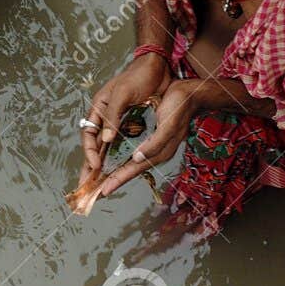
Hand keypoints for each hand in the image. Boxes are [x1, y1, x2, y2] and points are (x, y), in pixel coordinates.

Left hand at [78, 78, 200, 201]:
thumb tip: (137, 158)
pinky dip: (120, 155)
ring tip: (99, 179)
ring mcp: (150, 143)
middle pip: (128, 169)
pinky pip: (131, 148)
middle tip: (95, 191)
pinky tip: (111, 156)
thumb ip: (154, 144)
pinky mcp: (148, 134)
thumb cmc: (180, 108)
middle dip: (112, 180)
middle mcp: (152, 150)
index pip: (133, 169)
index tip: (104, 191)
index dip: (118, 180)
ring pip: (128, 160)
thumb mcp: (169, 126)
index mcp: (158, 152)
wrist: (190, 94)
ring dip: (114, 169)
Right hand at [79, 51, 173, 177]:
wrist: (158, 67)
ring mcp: (119, 123)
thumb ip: (112, 115)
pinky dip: (119, 158)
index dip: (90, 151)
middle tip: (86, 187)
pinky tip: (120, 171)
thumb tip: (104, 140)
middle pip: (95, 146)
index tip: (95, 166)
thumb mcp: (123, 93)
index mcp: (99, 108)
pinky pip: (122, 145)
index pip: (89, 134)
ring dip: (104, 166)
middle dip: (90, 167)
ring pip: (108, 149)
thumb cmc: (138, 76)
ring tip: (100, 186)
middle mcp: (106, 118)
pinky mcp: (132, 125)